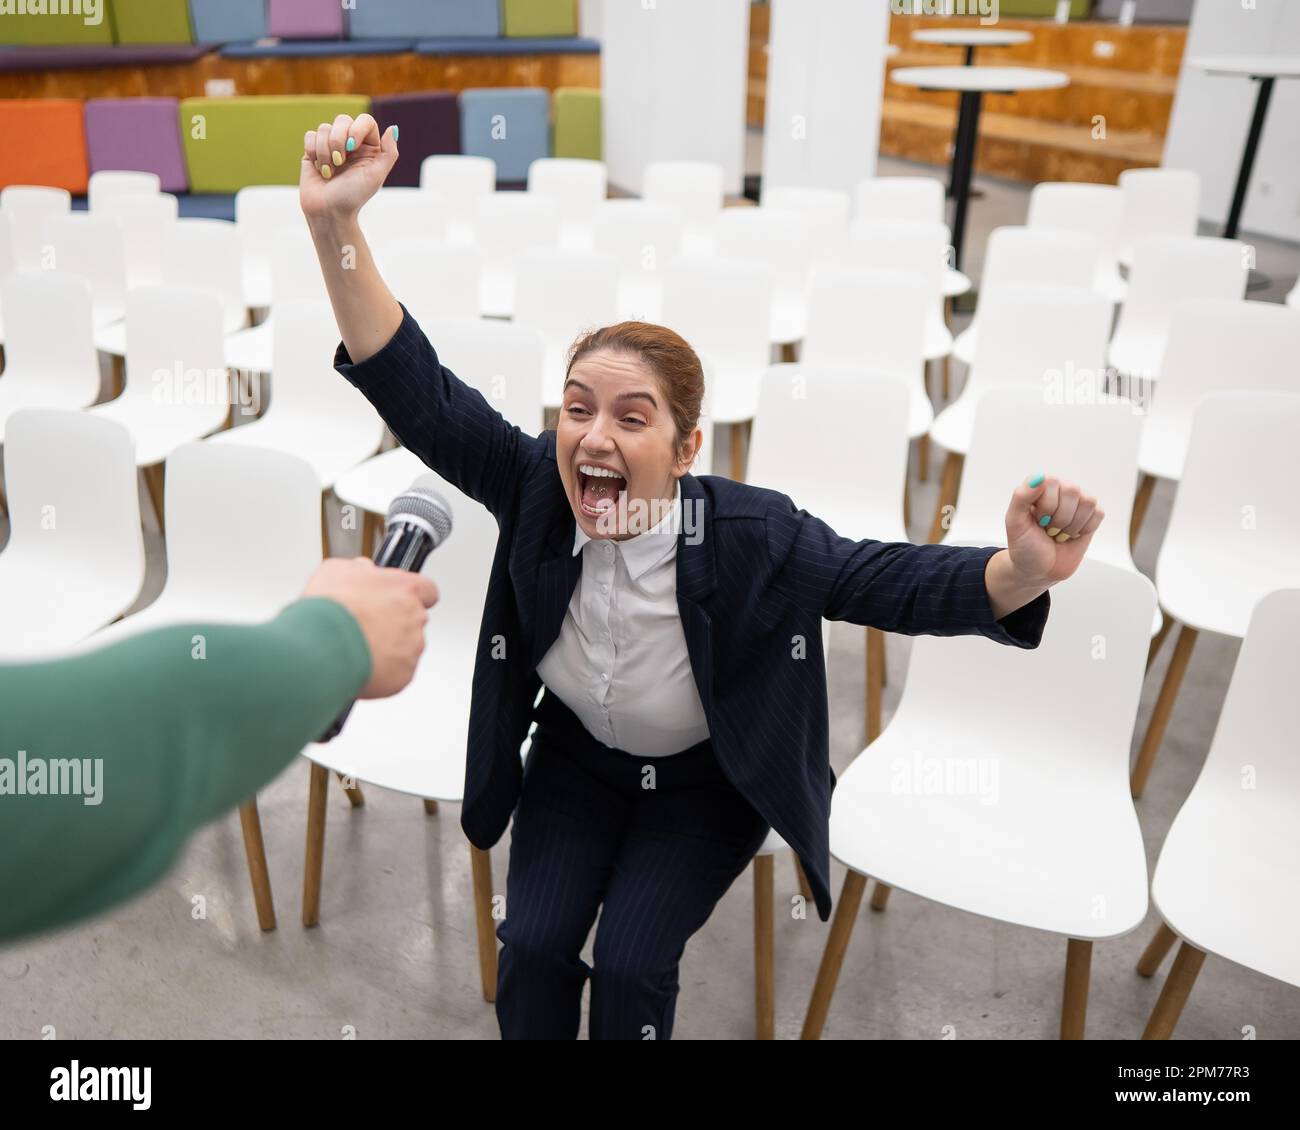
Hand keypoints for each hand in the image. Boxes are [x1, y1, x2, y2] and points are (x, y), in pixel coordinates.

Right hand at [299, 113, 398, 223]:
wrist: (328, 211)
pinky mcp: (313, 150)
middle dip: (338, 140)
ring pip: (324, 128)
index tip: (352, 148)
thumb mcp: (376, 175)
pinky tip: (319, 168)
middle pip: (342, 119)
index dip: (356, 129)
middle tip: (340, 161)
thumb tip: (393, 128)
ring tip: (329, 172)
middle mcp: (350, 144)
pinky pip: (310, 136)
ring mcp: (331, 146)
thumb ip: (389, 153)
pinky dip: (314, 152)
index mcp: (369, 148)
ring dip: (325, 152)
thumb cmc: (354, 196)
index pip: (365, 121)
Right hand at [301, 557, 438, 698]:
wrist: (322, 645)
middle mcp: (415, 617)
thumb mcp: (337, 570)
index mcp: (405, 588)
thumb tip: (363, 569)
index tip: (398, 601)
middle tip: (366, 627)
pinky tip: (359, 664)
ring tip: (356, 648)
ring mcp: (412, 648)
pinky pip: (396, 673)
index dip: (410, 596)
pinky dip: (381, 672)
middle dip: (393, 625)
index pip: (427, 590)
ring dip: (387, 649)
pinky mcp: (404, 675)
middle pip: (413, 621)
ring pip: (405, 649)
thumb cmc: (330, 608)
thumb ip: (359, 569)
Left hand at [1004, 473, 1104, 586]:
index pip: (1052, 482)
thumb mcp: (1015, 522)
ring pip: (1087, 502)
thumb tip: (1039, 477)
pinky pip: (1098, 513)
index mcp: (1040, 487)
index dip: (1046, 506)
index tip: (1038, 521)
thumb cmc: (1024, 545)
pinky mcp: (1091, 515)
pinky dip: (1084, 529)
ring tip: (1059, 533)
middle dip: (1059, 518)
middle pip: (1072, 491)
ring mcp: (1077, 502)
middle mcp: (1060, 489)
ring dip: (1071, 525)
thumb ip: (1021, 496)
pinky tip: (1071, 535)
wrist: (1038, 569)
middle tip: (1048, 529)